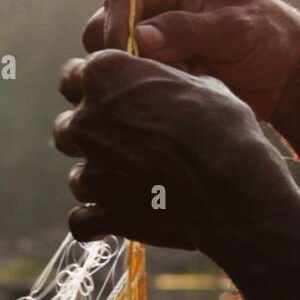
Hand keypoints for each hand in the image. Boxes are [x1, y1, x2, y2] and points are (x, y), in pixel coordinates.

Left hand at [53, 49, 299, 253]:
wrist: (232, 185)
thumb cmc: (223, 127)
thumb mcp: (203, 86)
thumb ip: (168, 84)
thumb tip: (172, 88)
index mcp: (106, 76)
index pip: (74, 76)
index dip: (94, 90)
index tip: (113, 101)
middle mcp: (87, 120)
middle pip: (67, 128)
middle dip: (90, 138)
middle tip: (125, 147)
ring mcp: (91, 170)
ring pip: (77, 178)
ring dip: (99, 183)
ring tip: (135, 187)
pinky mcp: (102, 212)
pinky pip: (81, 221)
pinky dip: (96, 223)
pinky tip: (115, 221)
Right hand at [82, 0, 299, 121]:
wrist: (287, 74)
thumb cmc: (270, 37)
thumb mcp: (235, 29)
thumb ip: (187, 30)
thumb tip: (139, 36)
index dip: (119, 26)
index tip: (129, 57)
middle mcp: (151, 6)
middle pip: (102, 28)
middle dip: (123, 56)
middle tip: (159, 76)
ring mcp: (149, 42)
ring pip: (110, 62)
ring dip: (136, 77)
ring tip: (178, 84)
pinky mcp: (153, 72)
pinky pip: (129, 85)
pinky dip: (146, 93)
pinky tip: (177, 96)